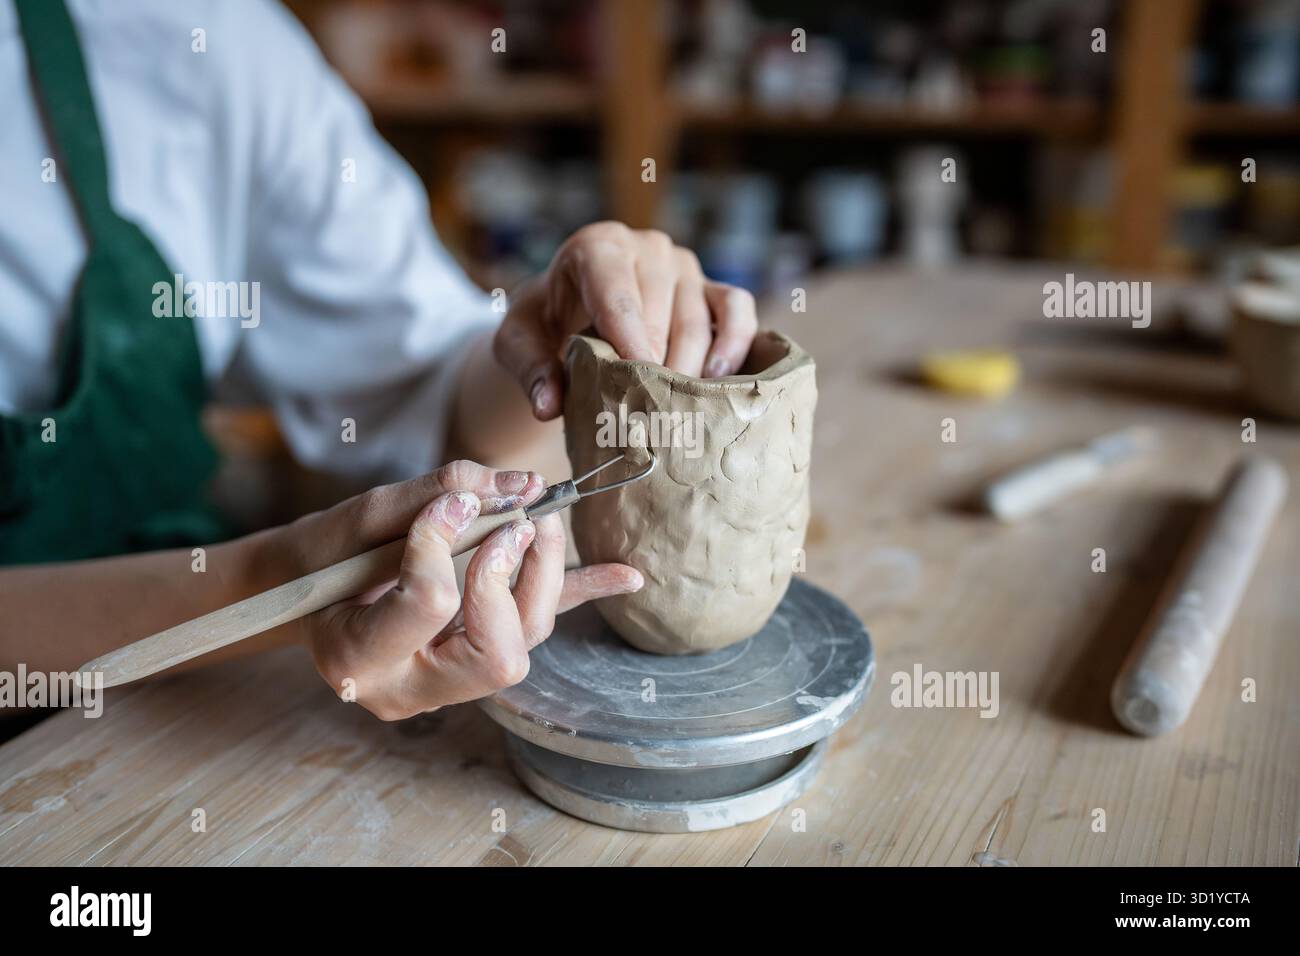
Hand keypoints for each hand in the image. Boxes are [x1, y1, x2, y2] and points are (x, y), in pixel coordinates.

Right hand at [277, 460, 642, 719]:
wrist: (305, 593)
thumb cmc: (321, 556)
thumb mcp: (361, 517)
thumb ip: (437, 495)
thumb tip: (522, 487)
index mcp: (360, 659)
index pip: (430, 604)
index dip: (445, 542)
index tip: (448, 501)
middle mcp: (413, 689)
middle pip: (500, 651)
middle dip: (511, 576)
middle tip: (510, 520)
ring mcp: (450, 684)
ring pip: (525, 640)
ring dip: (545, 573)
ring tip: (540, 519)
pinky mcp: (476, 656)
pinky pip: (537, 627)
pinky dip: (582, 593)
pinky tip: (628, 576)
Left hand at [493, 222, 758, 419]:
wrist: (571, 310)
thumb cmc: (545, 323)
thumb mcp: (519, 342)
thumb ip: (530, 369)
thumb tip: (548, 406)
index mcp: (597, 247)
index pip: (617, 291)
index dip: (627, 338)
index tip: (633, 379)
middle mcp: (647, 248)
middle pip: (661, 312)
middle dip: (655, 366)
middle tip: (648, 416)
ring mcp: (685, 267)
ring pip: (700, 320)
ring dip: (690, 371)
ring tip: (676, 414)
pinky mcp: (714, 288)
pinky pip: (738, 311)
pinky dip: (735, 346)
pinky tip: (718, 384)